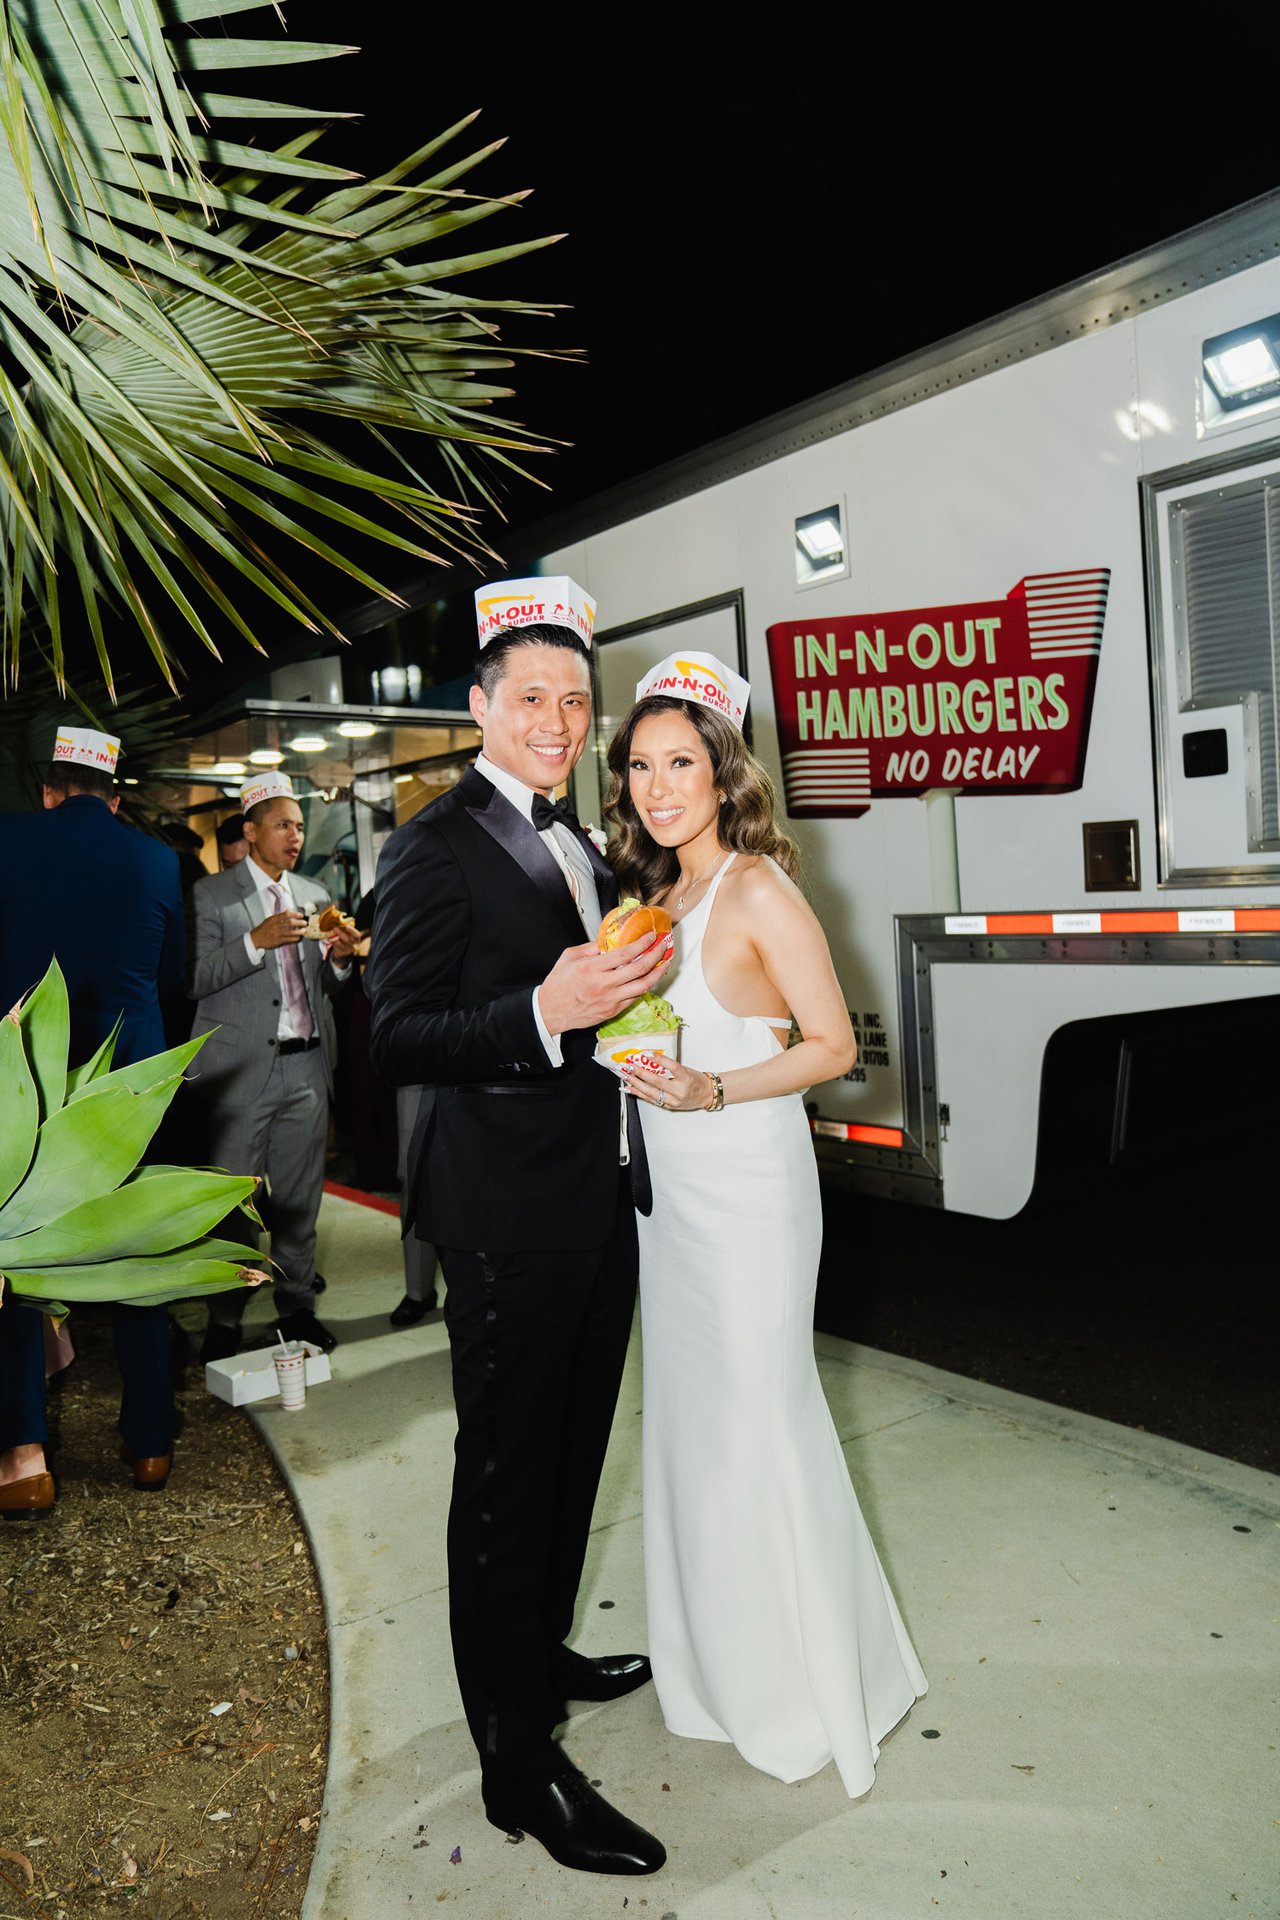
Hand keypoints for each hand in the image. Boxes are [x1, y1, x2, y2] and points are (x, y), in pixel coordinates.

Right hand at [252, 910, 305, 950]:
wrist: (255, 938)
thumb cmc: (263, 928)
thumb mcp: (269, 920)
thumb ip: (279, 916)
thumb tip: (288, 910)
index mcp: (273, 919)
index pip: (286, 915)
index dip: (295, 914)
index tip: (301, 915)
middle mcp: (275, 926)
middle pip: (290, 923)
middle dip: (299, 923)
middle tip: (305, 923)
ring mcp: (276, 933)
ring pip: (290, 932)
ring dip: (298, 931)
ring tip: (304, 931)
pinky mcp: (277, 941)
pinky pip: (287, 939)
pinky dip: (294, 938)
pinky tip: (298, 938)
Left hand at [327, 921, 359, 959]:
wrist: (345, 950)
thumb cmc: (347, 938)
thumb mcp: (349, 934)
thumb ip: (346, 929)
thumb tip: (340, 921)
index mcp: (357, 939)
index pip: (356, 935)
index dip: (351, 930)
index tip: (345, 926)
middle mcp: (354, 946)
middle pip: (347, 940)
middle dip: (340, 933)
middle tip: (334, 928)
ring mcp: (348, 951)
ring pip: (340, 944)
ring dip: (334, 939)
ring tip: (330, 935)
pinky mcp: (341, 954)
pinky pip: (336, 948)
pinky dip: (333, 943)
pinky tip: (331, 940)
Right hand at [537, 932, 673, 1036]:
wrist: (551, 1011)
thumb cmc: (558, 985)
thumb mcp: (569, 957)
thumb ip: (590, 948)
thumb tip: (607, 942)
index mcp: (592, 968)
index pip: (625, 954)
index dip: (642, 944)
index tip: (650, 937)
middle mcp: (604, 984)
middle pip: (639, 969)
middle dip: (656, 955)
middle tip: (663, 946)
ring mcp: (610, 1000)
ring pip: (643, 986)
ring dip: (658, 973)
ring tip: (665, 962)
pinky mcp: (613, 1011)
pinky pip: (635, 997)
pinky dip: (645, 986)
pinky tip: (650, 978)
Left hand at [623, 1057, 714, 1113]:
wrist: (706, 1095)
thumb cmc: (696, 1081)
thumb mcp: (686, 1070)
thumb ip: (670, 1068)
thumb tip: (651, 1061)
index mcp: (686, 1078)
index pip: (672, 1067)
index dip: (660, 1060)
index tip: (648, 1054)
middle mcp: (679, 1091)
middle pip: (657, 1082)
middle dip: (640, 1074)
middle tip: (630, 1066)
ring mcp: (674, 1100)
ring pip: (651, 1093)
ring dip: (636, 1084)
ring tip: (626, 1077)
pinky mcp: (670, 1106)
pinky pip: (652, 1100)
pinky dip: (640, 1094)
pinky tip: (632, 1089)